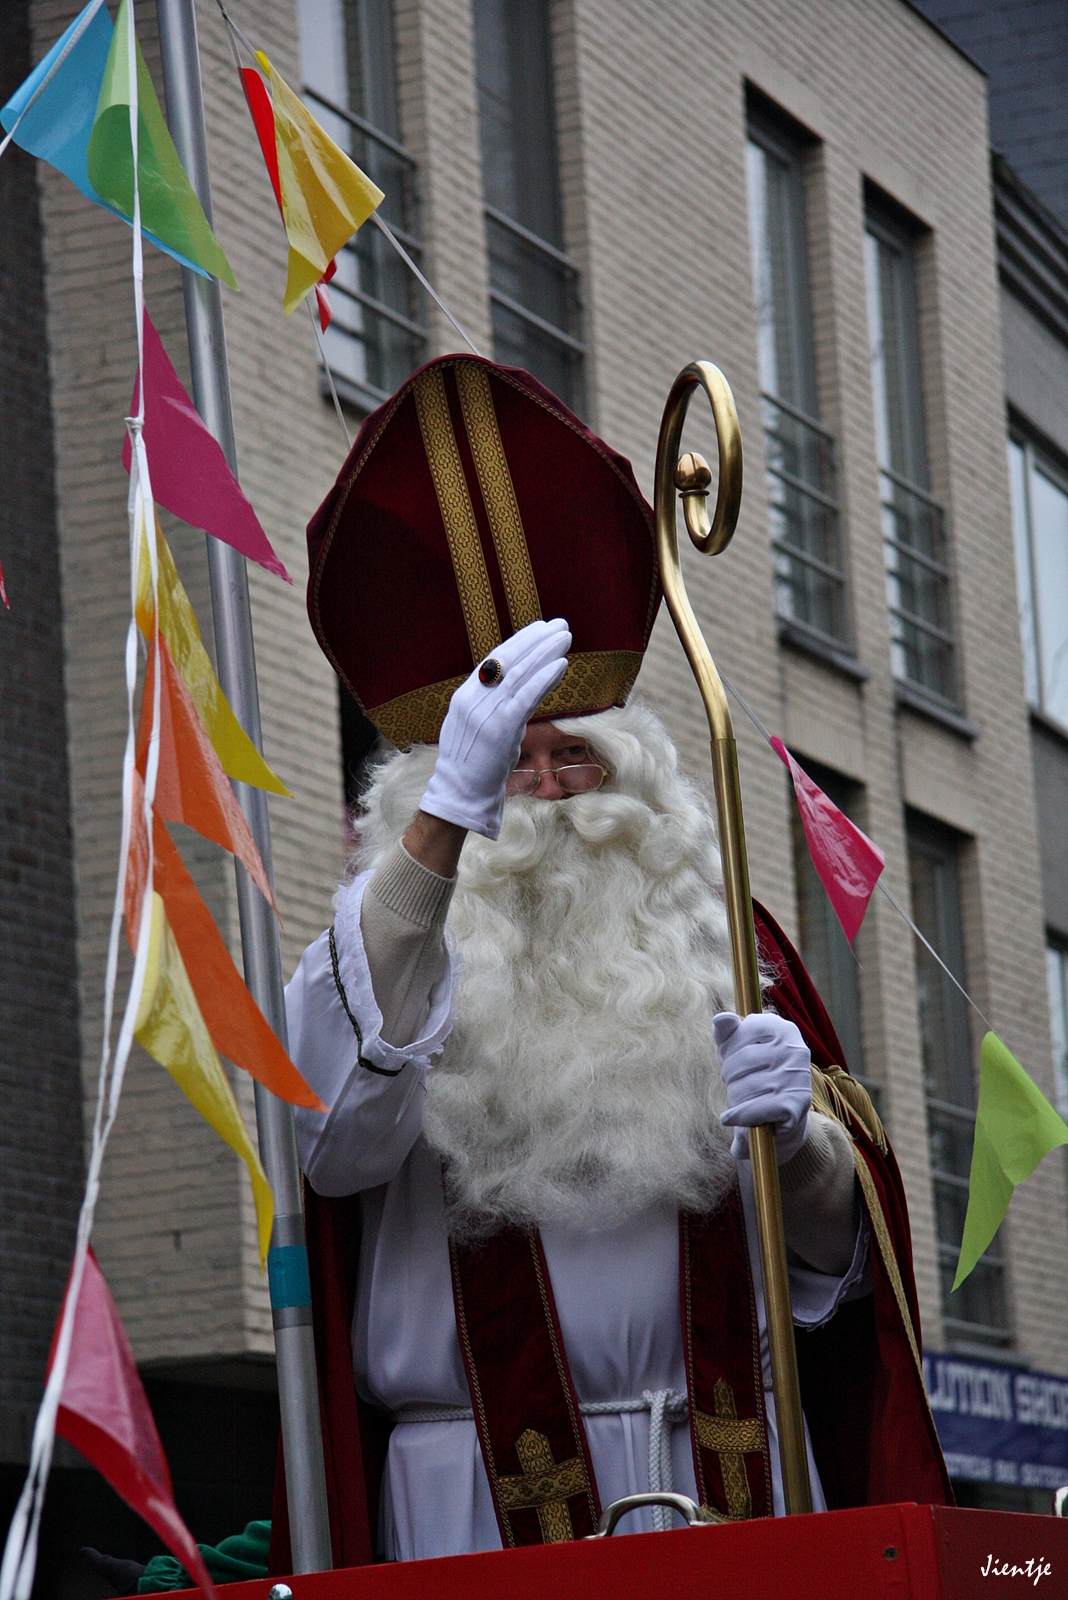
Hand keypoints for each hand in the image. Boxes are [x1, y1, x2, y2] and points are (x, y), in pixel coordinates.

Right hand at [420, 618, 570, 838]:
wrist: (458, 793)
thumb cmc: (472, 764)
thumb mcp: (477, 727)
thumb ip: (492, 706)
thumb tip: (518, 690)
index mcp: (465, 696)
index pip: (495, 659)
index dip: (519, 641)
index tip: (540, 628)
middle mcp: (473, 698)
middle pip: (508, 659)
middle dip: (536, 639)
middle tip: (559, 625)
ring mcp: (486, 713)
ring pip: (520, 673)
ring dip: (545, 652)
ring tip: (564, 637)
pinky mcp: (501, 728)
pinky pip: (526, 696)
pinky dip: (544, 678)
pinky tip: (561, 664)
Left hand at [714, 1011, 811, 1164]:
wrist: (783, 1115)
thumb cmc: (755, 1074)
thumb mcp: (737, 1048)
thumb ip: (726, 1032)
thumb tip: (721, 1017)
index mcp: (782, 1028)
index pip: (737, 1035)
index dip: (727, 1053)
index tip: (732, 1060)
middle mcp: (794, 1049)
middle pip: (736, 1065)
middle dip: (729, 1079)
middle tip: (738, 1085)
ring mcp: (796, 1077)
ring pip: (742, 1089)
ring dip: (734, 1099)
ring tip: (744, 1100)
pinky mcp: (794, 1105)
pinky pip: (751, 1110)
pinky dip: (737, 1116)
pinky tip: (729, 1118)